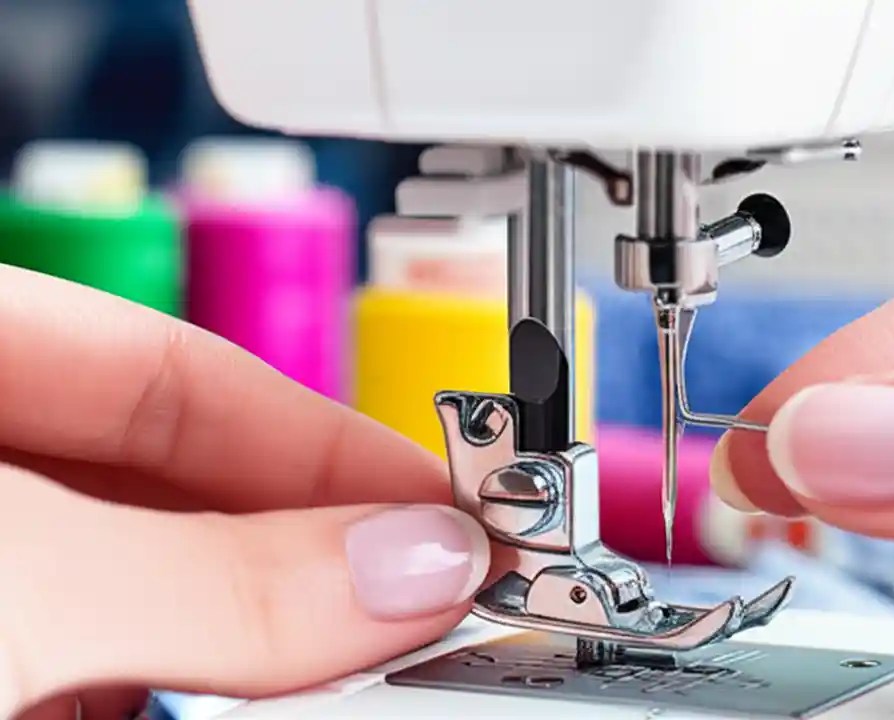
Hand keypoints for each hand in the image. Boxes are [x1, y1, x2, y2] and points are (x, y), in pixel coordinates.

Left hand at [0, 267, 488, 718]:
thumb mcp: (20, 589)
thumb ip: (216, 577)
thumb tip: (411, 563)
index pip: (171, 366)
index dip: (325, 434)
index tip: (445, 503)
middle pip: (168, 483)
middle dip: (303, 546)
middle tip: (424, 598)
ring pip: (134, 590)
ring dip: (253, 637)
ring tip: (354, 668)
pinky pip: (85, 668)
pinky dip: (175, 691)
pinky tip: (244, 710)